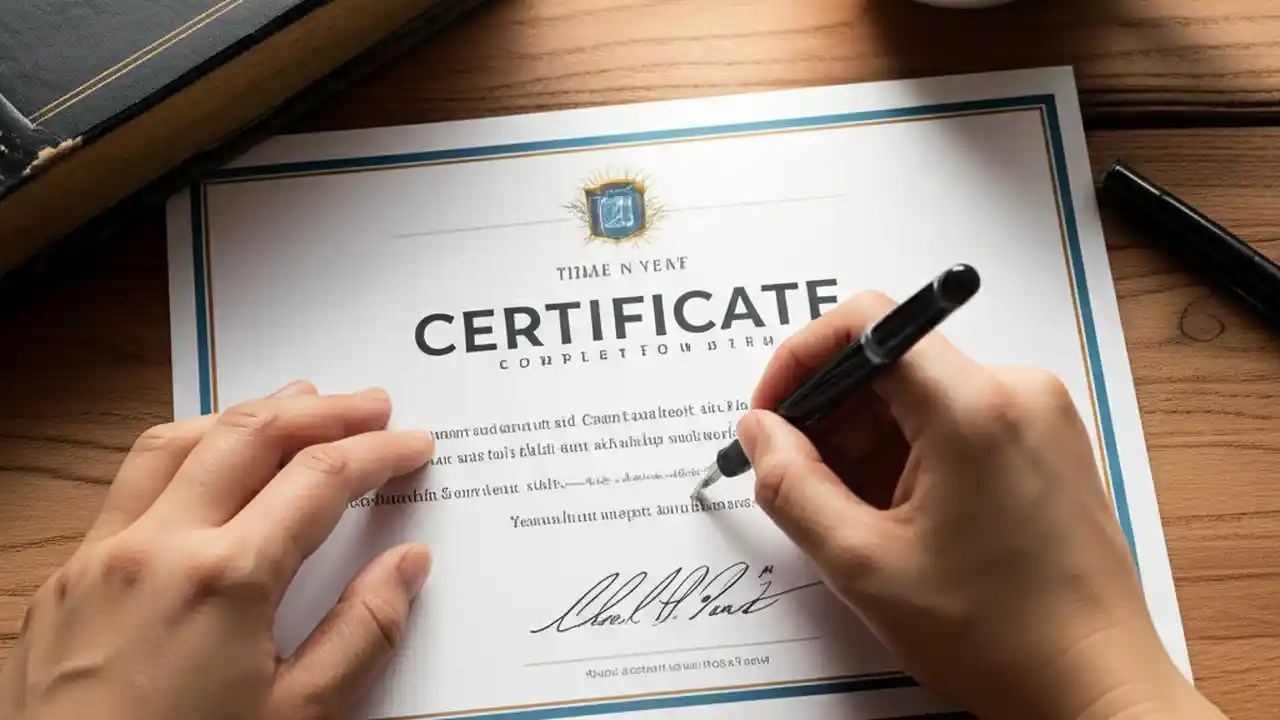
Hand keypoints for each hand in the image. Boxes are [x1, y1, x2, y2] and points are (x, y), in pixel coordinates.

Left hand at [0, 381, 433, 719]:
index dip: (377, 452)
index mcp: (227, 578)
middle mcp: (159, 545)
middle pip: (252, 436)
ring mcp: (103, 554)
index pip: (320, 478)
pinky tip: (207, 463)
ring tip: (296, 404)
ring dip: (247, 414)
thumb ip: (362, 633)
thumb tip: (408, 564)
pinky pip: (130, 480)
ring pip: (180, 441)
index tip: (411, 445)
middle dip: (322, 410)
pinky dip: (185, 448)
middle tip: (371, 405)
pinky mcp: (66, 575)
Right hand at [739, 292, 1227, 719]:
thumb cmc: (1000, 636)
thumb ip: (791, 486)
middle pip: (889, 360)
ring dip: (868, 441)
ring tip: (858, 517)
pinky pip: (955, 419)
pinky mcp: (1045, 440)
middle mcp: (1016, 391)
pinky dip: (910, 454)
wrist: (1092, 685)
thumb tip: (759, 432)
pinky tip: (899, 516)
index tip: (773, 413)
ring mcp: (1038, 414)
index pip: (866, 324)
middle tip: (802, 483)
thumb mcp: (863, 564)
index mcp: (973, 408)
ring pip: (919, 394)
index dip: (800, 360)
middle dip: (830, 415)